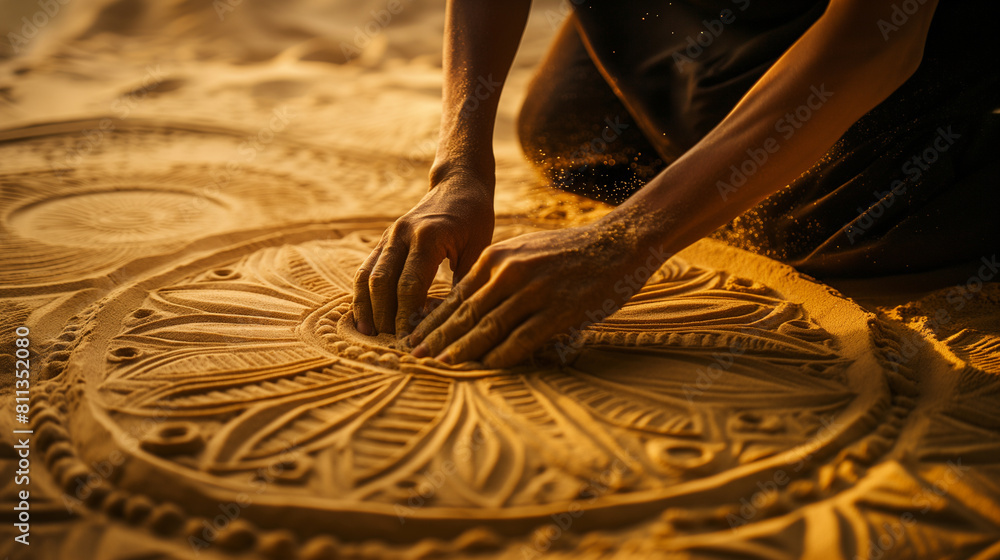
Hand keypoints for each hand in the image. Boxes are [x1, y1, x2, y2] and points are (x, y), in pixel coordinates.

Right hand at [352, 172, 493, 336]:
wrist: (458, 184)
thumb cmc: (475, 219)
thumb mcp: (479, 250)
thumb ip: (463, 284)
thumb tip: (446, 323)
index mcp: (428, 236)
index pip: (410, 284)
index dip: (407, 315)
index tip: (411, 339)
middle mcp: (402, 234)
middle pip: (383, 282)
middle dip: (384, 315)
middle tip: (390, 343)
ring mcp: (389, 236)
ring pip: (367, 276)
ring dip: (366, 307)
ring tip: (369, 334)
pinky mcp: (383, 240)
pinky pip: (365, 269)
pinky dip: (361, 293)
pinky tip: (363, 316)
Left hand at [408, 222, 648, 368]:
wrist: (617, 244)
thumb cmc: (568, 252)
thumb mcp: (524, 252)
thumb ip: (497, 275)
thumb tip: (469, 306)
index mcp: (497, 258)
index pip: (457, 296)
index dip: (434, 321)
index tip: (414, 338)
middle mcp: (510, 273)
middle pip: (465, 313)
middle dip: (438, 338)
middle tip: (415, 358)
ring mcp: (534, 292)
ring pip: (488, 327)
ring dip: (462, 350)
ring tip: (441, 365)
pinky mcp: (558, 310)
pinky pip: (522, 339)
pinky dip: (502, 355)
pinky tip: (486, 368)